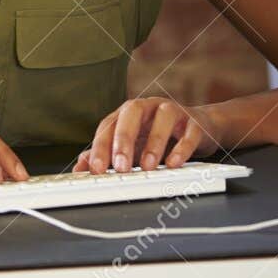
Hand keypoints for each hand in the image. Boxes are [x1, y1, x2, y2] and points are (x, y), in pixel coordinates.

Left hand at [74, 97, 220, 173]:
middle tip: (120, 167)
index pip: (109, 125)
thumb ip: (106, 152)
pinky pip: (188, 132)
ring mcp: (172, 111)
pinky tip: (173, 163)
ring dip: (153, 143)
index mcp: (127, 112)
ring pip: (162, 119)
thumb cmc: (157, 134)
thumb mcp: (131, 143)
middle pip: (131, 115)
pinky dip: (181, 148)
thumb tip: (80, 168)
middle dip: (123, 140)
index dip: (100, 146)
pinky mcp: (194, 122)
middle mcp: (147, 107)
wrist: (198, 126)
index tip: (96, 169)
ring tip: (147, 166)